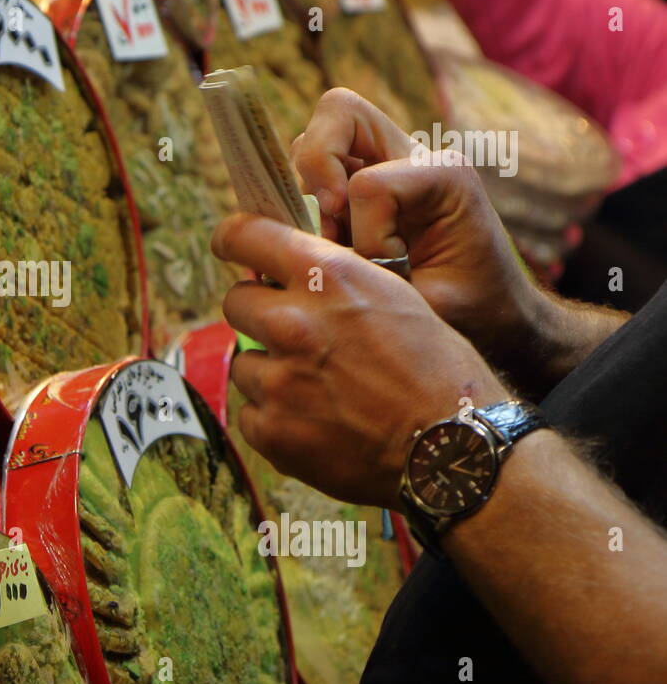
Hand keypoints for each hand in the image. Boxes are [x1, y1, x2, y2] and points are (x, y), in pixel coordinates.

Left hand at [211, 212, 509, 507]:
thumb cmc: (436, 370)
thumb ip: (333, 280)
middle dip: (259, 314)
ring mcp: (278, 381)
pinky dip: (274, 418)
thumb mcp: (394, 295)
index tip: (229, 244)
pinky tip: (316, 422)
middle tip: (292, 335)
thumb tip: (283, 273)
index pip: (247, 236)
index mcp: (327, 279)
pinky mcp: (272, 431)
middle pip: (236, 302)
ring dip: (269, 372)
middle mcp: (293, 323)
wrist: (453, 447)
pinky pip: (250, 413)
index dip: (233, 238)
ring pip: (243, 363)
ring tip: (318, 388)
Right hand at [291, 87, 545, 379]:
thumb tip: (316, 273)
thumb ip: (382, 288)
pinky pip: (315, 170)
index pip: (371, 184)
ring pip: (317, 135)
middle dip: (316, 163)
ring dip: (309, 184)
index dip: (366, 234)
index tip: (389, 269)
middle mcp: (414, 156)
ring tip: (331, 236)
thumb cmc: (473, 311)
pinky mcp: (362, 182)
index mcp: (445, 176)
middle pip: (339, 111)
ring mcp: (384, 164)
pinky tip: (330, 242)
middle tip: (328, 217)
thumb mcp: (435, 307)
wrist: (496, 316)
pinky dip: (306, 202)